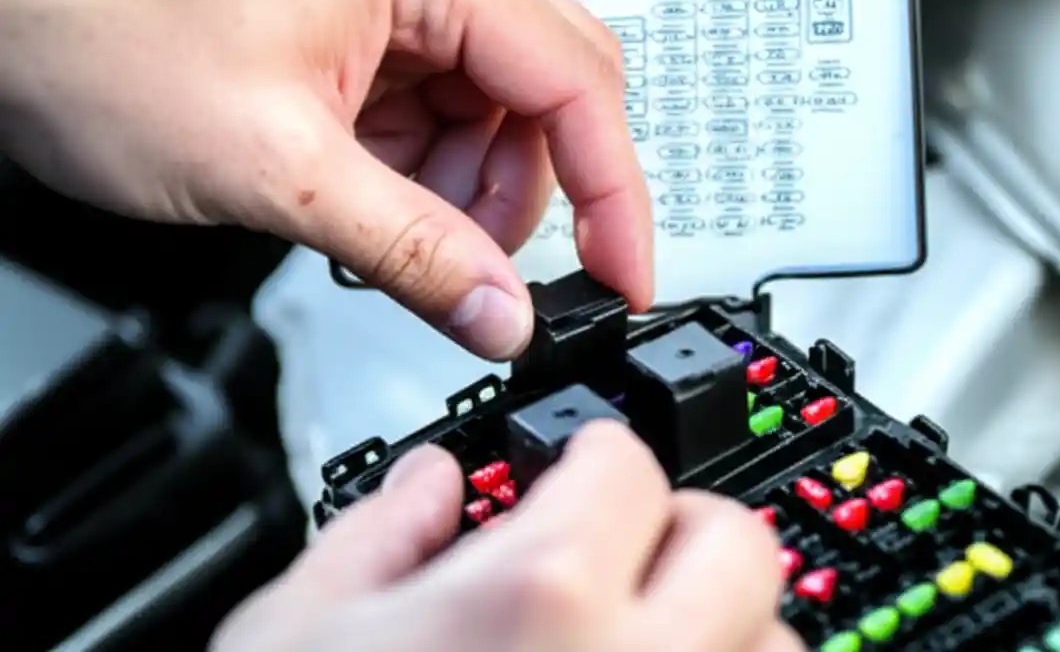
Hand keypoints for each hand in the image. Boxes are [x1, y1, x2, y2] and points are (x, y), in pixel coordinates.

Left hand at [0, 0, 652, 359]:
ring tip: (382, 228)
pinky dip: (421, 171)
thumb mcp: (276, 170)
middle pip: (549, 90)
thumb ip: (413, 252)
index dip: (615, 193)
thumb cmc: (94, 31)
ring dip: (465, 189)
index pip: (577, 79)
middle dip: (524, 195)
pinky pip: (439, 109)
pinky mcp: (364, 27)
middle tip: (481, 271)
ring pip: (495, 108)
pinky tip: (362, 198)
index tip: (621, 276)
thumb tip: (504, 317)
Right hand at [211, 422, 801, 651]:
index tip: (582, 468)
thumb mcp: (289, 639)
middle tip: (626, 550)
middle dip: (683, 531)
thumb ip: (377, 537)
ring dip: (722, 633)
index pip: (628, 467)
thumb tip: (429, 486)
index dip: (594, 457)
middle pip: (739, 548)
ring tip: (640, 648)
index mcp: (538, 598)